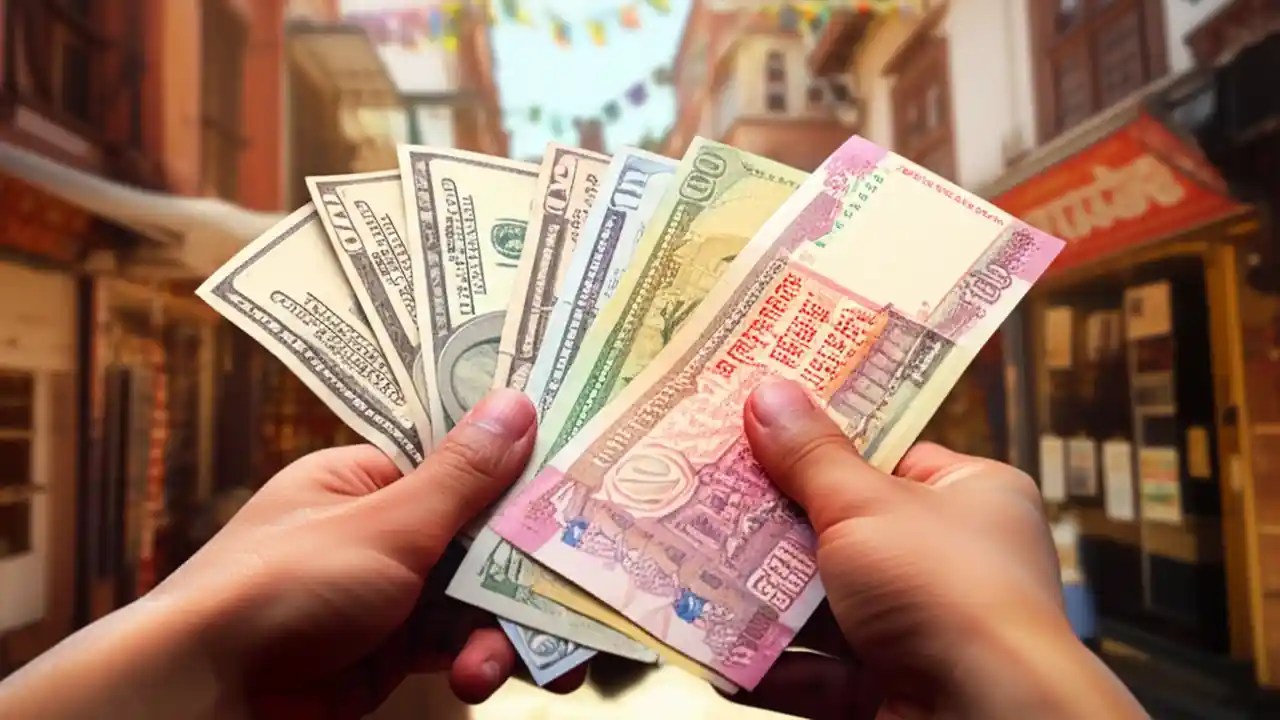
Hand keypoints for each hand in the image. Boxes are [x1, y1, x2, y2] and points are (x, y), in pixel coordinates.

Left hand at [0, 389, 585, 719]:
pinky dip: (475, 658)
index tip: (578, 472)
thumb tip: (517, 404)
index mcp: (364, 477)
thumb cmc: (282, 587)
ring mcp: (388, 591)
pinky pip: (455, 643)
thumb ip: (461, 477)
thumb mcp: (384, 525)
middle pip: (478, 533)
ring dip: (502, 625)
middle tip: (583, 578)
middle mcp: (380, 528)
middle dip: (524, 563)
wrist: (209, 696)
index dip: (517, 467)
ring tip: (517, 656)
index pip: (456, 459)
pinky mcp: (392, 649)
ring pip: (476, 595)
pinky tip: (479, 676)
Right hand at [732, 379, 1143, 719]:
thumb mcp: (867, 506)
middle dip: (775, 524)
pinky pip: (819, 673)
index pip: (888, 457)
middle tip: (703, 496)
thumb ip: (810, 457)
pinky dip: (771, 665)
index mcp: (971, 499)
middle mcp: (951, 564)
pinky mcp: (889, 690)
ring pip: (824, 606)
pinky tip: (717, 652)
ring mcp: (920, 632)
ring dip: (762, 596)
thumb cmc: (950, 592)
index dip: (821, 444)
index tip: (755, 427)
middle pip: (844, 531)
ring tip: (692, 570)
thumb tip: (768, 394)